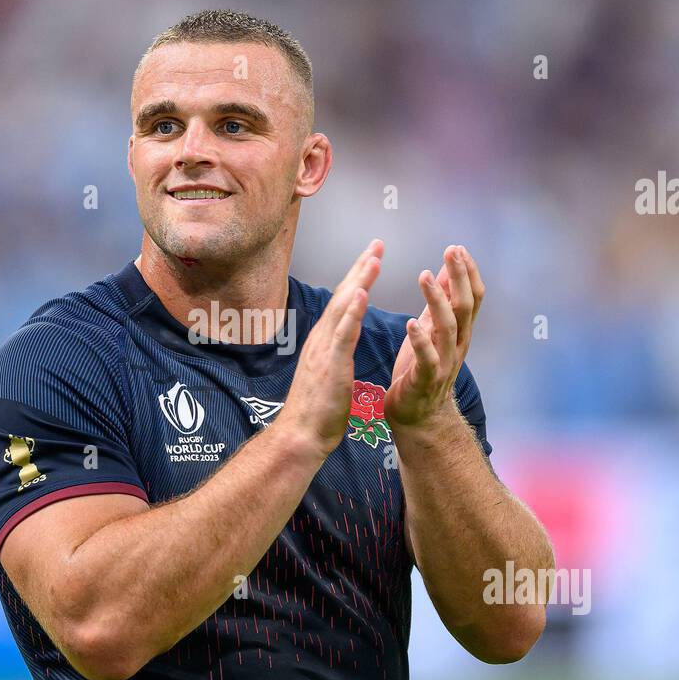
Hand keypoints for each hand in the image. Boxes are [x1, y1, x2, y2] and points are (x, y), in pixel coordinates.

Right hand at [274, 239, 382, 457]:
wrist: (301, 436)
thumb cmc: (317, 411)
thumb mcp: (329, 374)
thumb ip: (335, 354)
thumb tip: (342, 341)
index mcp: (325, 341)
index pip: (344, 302)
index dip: (359, 277)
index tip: (373, 256)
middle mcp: (322, 339)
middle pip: (344, 296)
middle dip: (361, 268)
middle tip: (377, 244)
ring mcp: (324, 350)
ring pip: (343, 308)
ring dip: (359, 281)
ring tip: (374, 258)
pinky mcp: (329, 365)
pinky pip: (343, 334)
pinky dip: (352, 312)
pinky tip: (362, 294)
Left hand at [384, 245, 483, 428]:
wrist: (419, 416)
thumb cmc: (422, 369)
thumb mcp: (433, 330)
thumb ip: (442, 303)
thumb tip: (447, 269)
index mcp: (460, 332)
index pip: (472, 298)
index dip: (467, 273)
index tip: (458, 248)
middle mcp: (457, 345)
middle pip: (464, 307)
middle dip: (458, 278)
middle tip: (451, 252)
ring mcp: (444, 363)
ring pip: (447, 328)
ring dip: (436, 300)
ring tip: (424, 276)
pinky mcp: (425, 380)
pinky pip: (427, 358)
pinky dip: (420, 340)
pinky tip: (411, 323)